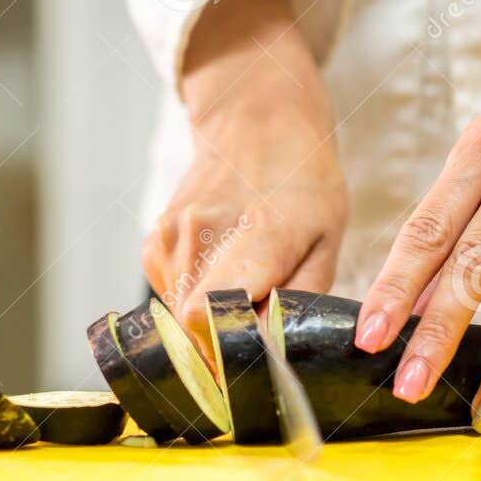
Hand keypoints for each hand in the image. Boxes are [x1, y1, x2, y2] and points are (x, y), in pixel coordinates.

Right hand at [144, 0, 347, 342]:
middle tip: (258, 326)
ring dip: (212, 321)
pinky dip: (195, 299)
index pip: (211, 315)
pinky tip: (222, 270)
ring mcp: (170, 237)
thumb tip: (276, 353)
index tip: (253, 359)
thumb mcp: (328, 240)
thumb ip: (301, 301)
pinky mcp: (152, 243)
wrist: (256, 121)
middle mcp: (202, 234)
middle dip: (226, 343)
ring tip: (245, 285)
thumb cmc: (304, 182)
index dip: (229, 351)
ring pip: (181, 318)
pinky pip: (171, 298)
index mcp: (259, 234)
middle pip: (195, 328)